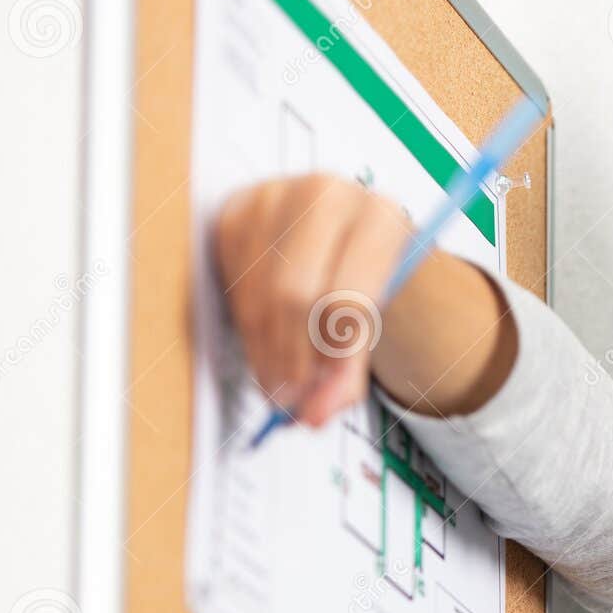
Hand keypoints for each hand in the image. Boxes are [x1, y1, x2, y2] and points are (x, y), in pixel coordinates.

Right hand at [213, 173, 514, 425]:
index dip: (330, 357)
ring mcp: (275, 196)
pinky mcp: (236, 209)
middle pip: (295, 294)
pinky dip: (245, 326)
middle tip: (289, 400)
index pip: (348, 300)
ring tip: (276, 385)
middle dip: (289, 357)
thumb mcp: (376, 323)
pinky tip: (261, 346)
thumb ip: (348, 376)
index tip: (319, 394)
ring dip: (262, 350)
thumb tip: (310, 416)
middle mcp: (327, 195)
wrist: (345, 232)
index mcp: (381, 216)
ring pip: (257, 290)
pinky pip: (231, 281)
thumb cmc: (365, 279)